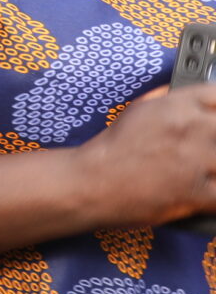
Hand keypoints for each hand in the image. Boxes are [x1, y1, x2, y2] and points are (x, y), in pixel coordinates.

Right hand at [76, 84, 215, 226]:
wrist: (90, 183)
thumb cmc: (111, 150)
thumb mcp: (137, 111)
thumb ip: (166, 100)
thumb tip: (182, 94)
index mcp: (177, 105)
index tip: (213, 122)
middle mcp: (190, 127)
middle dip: (215, 145)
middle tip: (206, 155)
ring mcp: (195, 160)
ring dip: (215, 170)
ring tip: (204, 175)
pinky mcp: (196, 192)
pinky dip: (214, 199)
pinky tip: (205, 196)